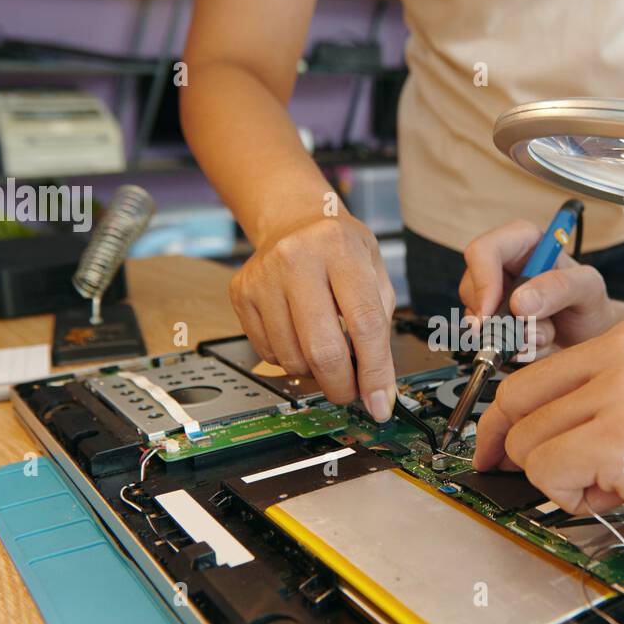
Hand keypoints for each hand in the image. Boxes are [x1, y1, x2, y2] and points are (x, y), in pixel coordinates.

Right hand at [229, 212, 396, 419]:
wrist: (293, 221)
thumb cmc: (340, 249)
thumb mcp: (375, 270)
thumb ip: (379, 324)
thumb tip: (377, 386)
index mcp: (339, 248)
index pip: (364, 322)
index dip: (375, 371)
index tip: (381, 402)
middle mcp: (296, 258)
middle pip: (322, 348)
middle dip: (341, 385)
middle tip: (351, 393)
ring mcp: (263, 277)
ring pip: (292, 358)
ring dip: (315, 373)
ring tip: (326, 353)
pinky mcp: (242, 294)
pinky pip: (268, 353)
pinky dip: (290, 360)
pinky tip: (300, 338)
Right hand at [459, 218, 616, 352]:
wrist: (592, 337)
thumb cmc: (591, 304)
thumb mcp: (589, 289)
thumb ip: (561, 288)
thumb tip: (520, 302)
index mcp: (523, 243)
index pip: (483, 251)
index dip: (482, 282)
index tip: (492, 312)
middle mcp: (503, 267)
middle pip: (472, 289)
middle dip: (500, 319)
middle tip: (531, 334)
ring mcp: (495, 297)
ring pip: (478, 320)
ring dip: (512, 338)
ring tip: (545, 337)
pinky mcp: (493, 324)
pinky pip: (487, 341)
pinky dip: (513, 351)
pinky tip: (536, 347)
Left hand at [473, 319, 623, 579]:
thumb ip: (602, 404)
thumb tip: (525, 432)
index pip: (530, 375)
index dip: (505, 424)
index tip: (494, 453)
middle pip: (514, 404)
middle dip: (519, 454)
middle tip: (548, 484)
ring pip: (526, 443)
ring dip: (561, 482)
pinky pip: (546, 472)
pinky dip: (573, 499)